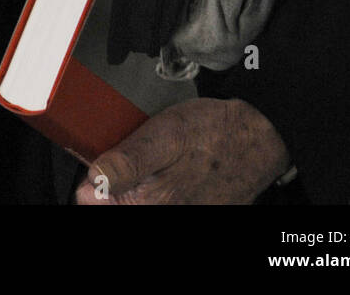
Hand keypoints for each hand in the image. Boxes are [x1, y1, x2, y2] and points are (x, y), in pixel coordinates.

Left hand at [74, 97, 290, 204]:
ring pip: (136, 201)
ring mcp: (179, 215)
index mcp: (150, 202)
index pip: (93, 202)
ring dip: (134, 185)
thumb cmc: (214, 134)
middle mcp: (163, 215)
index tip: (98, 160)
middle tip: (130, 156)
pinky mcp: (191, 211)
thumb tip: (91, 183)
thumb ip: (126, 162)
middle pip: (115, 203)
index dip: (90, 178)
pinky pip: (157, 201)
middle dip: (114, 182)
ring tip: (153, 163)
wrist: (258, 140)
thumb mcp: (165, 135)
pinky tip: (166, 173)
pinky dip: (154, 189)